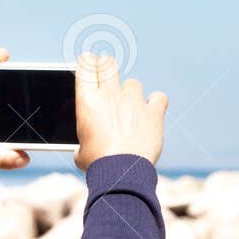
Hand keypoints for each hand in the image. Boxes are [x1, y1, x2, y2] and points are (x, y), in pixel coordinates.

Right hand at [73, 53, 166, 169]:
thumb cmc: (98, 164)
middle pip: (108, 64)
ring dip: (131, 93)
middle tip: (108, 82)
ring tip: (130, 112)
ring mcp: (133, 102)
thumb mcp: (80, 149)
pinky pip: (158, 98)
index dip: (88, 63)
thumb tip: (85, 146)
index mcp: (87, 100)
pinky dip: (156, 103)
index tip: (90, 68)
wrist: (122, 175)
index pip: (86, 63)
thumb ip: (85, 137)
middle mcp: (110, 95)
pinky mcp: (153, 113)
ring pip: (133, 83)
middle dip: (107, 69)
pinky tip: (152, 112)